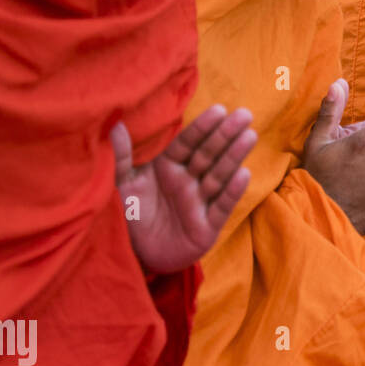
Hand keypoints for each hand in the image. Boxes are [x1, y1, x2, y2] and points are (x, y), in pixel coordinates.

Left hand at [114, 104, 255, 273]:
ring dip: (235, 156)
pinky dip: (232, 191)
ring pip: (219, 175)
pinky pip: (221, 207)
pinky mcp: (207, 227)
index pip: (188, 143)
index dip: (203, 127)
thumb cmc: (129, 216)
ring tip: (249, 136)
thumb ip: (120, 156)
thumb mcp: (121, 184)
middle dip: (226, 134)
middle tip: (245, 114)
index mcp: (168, 167)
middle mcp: (187, 182)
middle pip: (209, 154)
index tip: (219, 109)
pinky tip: (243, 174)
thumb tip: (114, 125)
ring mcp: (199, 203)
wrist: (134, 256)